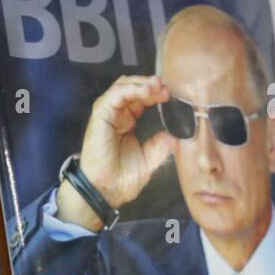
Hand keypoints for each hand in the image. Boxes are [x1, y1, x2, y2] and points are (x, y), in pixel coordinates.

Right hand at [55, 75, 176, 231]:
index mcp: (126, 123)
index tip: (170, 96)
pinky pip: (115, 95)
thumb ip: (160, 146)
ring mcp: (106, 115)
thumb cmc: (121, 179)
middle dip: (150, 84)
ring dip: (141, 83)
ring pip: (122, 87)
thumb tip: (174, 136)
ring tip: (158, 85)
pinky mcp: (100, 116)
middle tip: (166, 87)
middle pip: (132, 88)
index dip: (155, 94)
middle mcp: (115, 116)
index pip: (140, 100)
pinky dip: (131, 89)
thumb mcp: (149, 160)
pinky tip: (146, 91)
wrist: (105, 191)